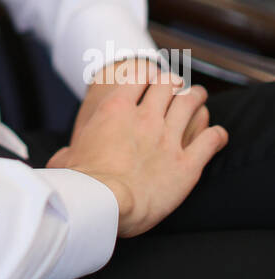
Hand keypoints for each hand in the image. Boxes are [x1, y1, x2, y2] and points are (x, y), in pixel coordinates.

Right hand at [45, 63, 227, 237]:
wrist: (104, 203)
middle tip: (177, 86)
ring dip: (197, 98)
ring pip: (191, 104)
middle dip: (174, 83)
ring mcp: (168, 139)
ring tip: (199, 97)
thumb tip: (62, 161)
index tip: (150, 78)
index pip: (139, 76)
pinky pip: (210, 140)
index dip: (147, 75)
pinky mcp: (187, 164)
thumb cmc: (80, 183)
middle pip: (168, 85)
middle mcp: (145, 118)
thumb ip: (68, 153)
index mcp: (115, 109)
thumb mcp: (66, 158)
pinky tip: (217, 135)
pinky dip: (216, 134)